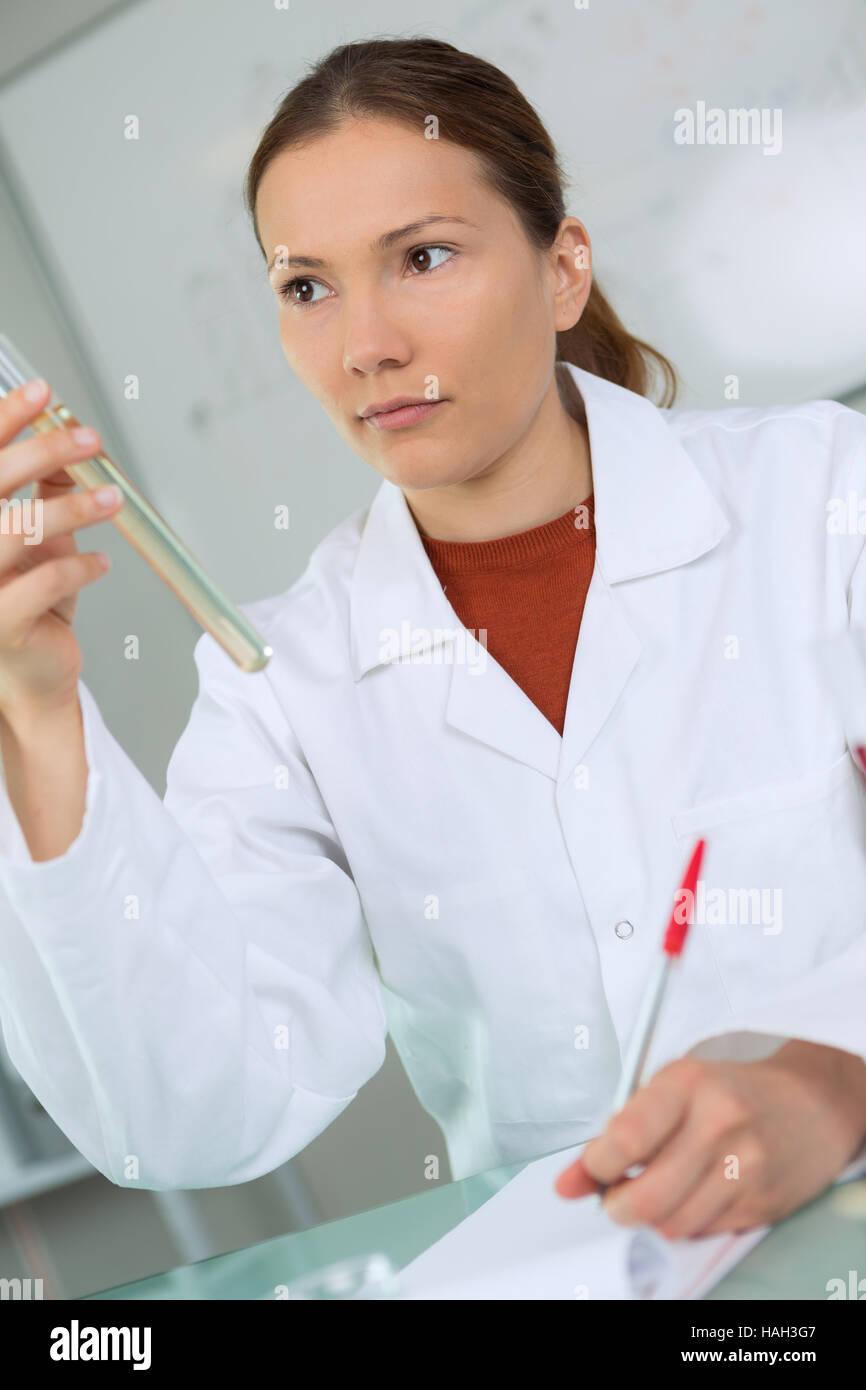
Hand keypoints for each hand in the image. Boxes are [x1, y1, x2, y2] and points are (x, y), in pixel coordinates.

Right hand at [0, 378, 121, 717]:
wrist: (30, 677)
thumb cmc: (28, 600)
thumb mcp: (38, 537)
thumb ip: (43, 490)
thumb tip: (70, 435)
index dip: (6, 418)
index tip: (45, 391)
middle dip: (44, 452)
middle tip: (91, 440)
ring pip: (17, 530)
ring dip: (72, 509)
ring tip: (113, 500)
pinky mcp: (0, 627)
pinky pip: (41, 585)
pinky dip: (78, 567)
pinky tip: (102, 563)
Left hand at [554, 1041, 865, 1237]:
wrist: (808, 1106)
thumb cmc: (726, 1093)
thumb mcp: (671, 1089)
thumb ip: (618, 1130)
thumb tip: (568, 1182)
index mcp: (687, 1082)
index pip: (626, 1138)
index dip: (596, 1166)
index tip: (590, 1170)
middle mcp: (720, 1123)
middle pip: (648, 1197)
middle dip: (617, 1207)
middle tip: (614, 1197)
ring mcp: (746, 1166)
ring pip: (673, 1223)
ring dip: (652, 1217)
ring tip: (657, 1190)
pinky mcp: (762, 1202)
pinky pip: (702, 1231)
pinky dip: (685, 1220)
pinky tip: (693, 1194)